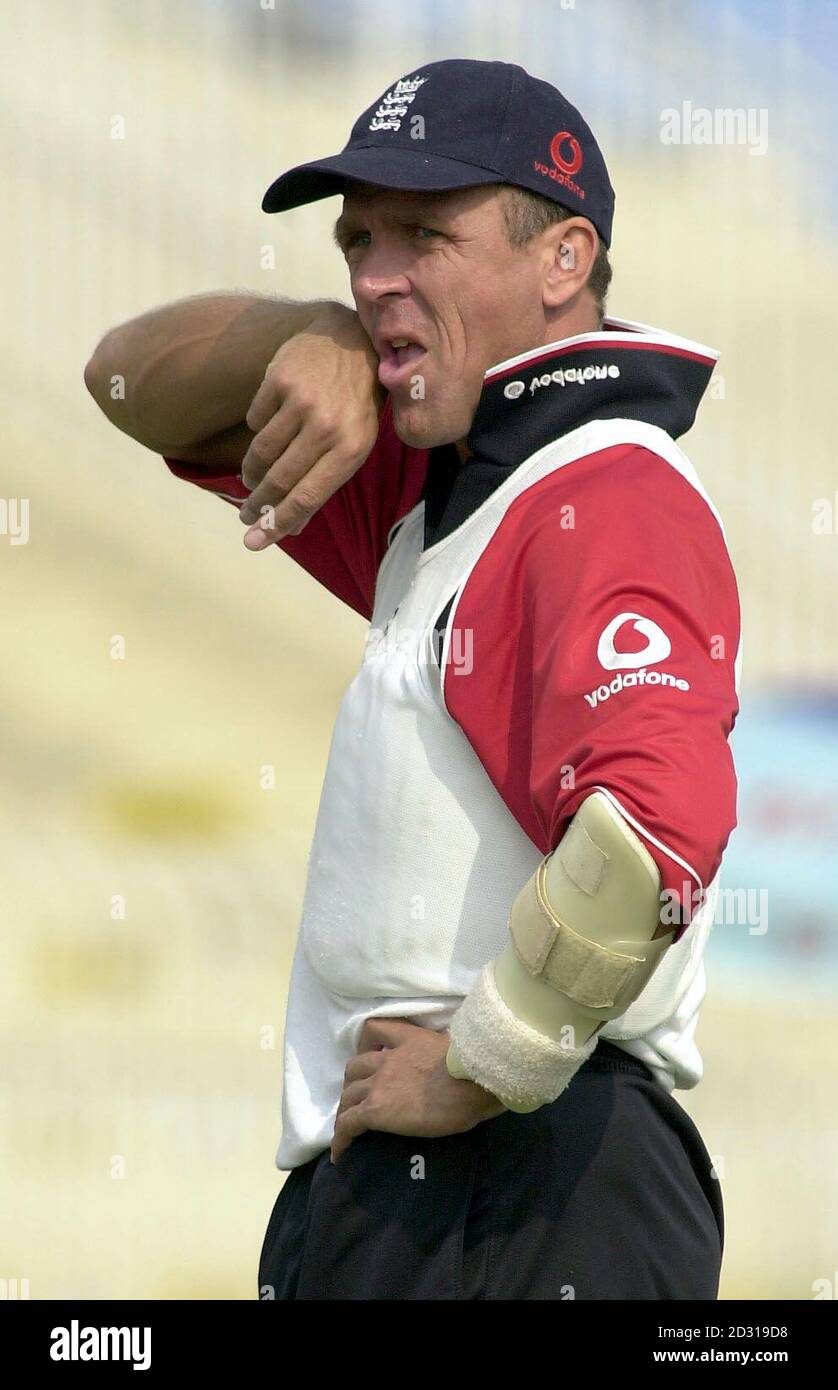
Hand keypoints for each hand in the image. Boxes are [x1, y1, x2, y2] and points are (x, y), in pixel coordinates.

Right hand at [237, 303, 384, 547]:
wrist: (352, 343)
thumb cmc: (355, 406)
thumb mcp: (354, 446)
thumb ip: (324, 485)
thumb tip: (293, 530)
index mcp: (351, 449)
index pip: (307, 496)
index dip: (278, 523)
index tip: (253, 542)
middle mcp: (328, 426)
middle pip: (280, 479)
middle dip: (257, 504)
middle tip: (245, 515)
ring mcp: (303, 401)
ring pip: (261, 451)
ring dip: (252, 471)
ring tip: (252, 477)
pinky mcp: (281, 379)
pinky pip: (255, 418)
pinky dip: (258, 427)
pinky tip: (270, 424)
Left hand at [330, 1017, 506, 1164]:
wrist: (473, 1083)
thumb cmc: (474, 1068)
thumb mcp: (456, 1048)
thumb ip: (444, 1051)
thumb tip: (452, 1062)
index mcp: (407, 1039)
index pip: (374, 1029)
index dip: (367, 1045)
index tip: (369, 1055)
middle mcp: (386, 1059)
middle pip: (354, 1069)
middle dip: (354, 1083)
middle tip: (362, 1100)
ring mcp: (378, 1085)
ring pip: (348, 1095)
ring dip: (347, 1109)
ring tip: (350, 1128)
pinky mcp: (375, 1110)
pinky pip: (347, 1124)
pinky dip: (341, 1138)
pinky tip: (341, 1154)